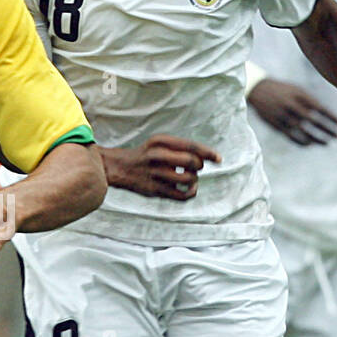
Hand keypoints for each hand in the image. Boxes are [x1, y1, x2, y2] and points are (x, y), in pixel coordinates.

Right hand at [99, 137, 220, 199]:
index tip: (218, 159)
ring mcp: (155, 173)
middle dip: (198, 166)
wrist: (118, 167)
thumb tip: (208, 157)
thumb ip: (181, 148)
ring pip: (189, 179)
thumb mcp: (159, 144)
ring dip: (194, 180)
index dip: (208, 153)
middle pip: (192, 162)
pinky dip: (191, 193)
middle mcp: (157, 156)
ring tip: (189, 178)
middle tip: (194, 168)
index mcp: (160, 141)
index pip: (191, 146)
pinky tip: (190, 189)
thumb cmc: (146, 155)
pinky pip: (181, 195)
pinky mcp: (154, 190)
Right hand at [248, 78, 336, 144]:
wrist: (258, 90)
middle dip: (327, 129)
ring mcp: (283, 115)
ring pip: (303, 131)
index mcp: (299, 95)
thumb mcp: (296, 90)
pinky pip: (291, 136)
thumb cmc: (282, 90)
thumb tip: (326, 114)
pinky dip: (301, 141)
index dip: (333, 118)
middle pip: (313, 121)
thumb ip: (310, 101)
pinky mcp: (276, 124)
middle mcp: (292, 105)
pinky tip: (310, 144)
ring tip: (327, 143)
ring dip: (317, 138)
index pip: (320, 108)